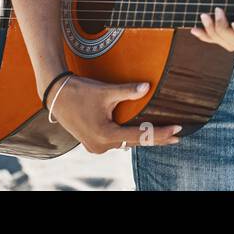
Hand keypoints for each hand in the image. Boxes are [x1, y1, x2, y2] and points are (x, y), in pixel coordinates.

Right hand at [46, 75, 180, 153]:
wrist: (55, 96)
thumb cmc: (79, 92)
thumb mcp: (105, 91)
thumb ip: (127, 91)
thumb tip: (147, 87)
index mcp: (105, 135)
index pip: (140, 135)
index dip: (160, 132)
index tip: (178, 129)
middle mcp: (101, 146)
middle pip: (135, 143)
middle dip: (157, 139)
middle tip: (178, 137)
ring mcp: (96, 146)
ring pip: (126, 144)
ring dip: (143, 139)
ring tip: (164, 136)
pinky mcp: (92, 143)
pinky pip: (116, 142)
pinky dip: (129, 138)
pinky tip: (140, 135)